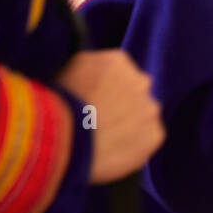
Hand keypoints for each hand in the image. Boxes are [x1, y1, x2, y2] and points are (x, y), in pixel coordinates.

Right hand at [56, 49, 164, 183]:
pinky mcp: (155, 135)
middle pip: (136, 92)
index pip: (120, 73)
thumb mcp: (67, 70)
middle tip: (101, 121)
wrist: (63, 139)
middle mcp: (140, 80)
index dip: (107, 89)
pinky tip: (114, 152)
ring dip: (131, 125)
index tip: (95, 102)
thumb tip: (99, 76)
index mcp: (118, 61)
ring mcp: (150, 109)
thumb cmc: (58, 105)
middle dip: (123, 104)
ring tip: (106, 140)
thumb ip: (92, 67)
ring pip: (144, 116)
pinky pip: (148, 140)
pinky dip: (136, 146)